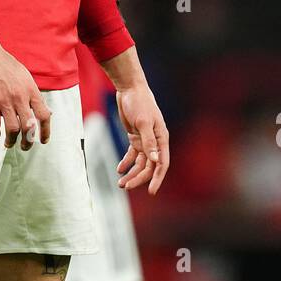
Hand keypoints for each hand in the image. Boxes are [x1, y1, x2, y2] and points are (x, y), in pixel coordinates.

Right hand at [0, 11, 50, 149]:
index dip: (46, 131)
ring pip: (12, 130)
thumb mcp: (25, 77)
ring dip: (11, 141)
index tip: (43, 140)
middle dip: (27, 142)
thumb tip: (46, 112)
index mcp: (31, 90)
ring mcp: (4, 100)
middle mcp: (20, 97)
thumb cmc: (6, 65)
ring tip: (9, 143)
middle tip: (25, 147)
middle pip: (28, 127)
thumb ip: (34, 95)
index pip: (44, 115)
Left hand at [99, 46, 168, 193]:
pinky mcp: (136, 137)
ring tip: (120, 183)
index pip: (162, 164)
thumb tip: (154, 160)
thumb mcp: (144, 122)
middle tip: (125, 187)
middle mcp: (155, 142)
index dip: (157, 178)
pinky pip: (133, 155)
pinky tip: (119, 169)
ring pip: (140, 163)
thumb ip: (149, 141)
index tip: (151, 191)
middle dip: (138, 178)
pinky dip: (126, 163)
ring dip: (132, 173)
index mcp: (162, 139)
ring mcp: (145, 140)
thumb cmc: (140, 103)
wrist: (130, 89)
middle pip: (149, 166)